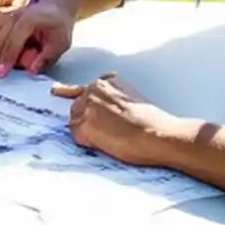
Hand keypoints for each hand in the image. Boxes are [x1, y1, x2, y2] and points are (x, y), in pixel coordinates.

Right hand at [0, 0, 74, 77]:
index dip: (7, 59)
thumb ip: (47, 58)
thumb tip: (31, 71)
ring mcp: (9, 13)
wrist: (58, 7)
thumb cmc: (60, 26)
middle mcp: (16, 14)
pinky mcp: (5, 15)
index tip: (0, 74)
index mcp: (30, 20)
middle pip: (0, 37)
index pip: (14, 42)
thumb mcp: (60, 44)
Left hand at [51, 73, 173, 166]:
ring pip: (74, 121)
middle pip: (77, 107)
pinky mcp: (84, 124)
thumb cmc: (151, 121)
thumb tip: (105, 109)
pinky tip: (106, 143)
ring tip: (111, 137)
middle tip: (109, 131)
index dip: (89, 105)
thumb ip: (114, 97)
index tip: (67, 97)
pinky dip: (88, 143)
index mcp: (107, 81)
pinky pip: (77, 137)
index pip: (85, 91)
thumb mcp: (132, 98)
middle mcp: (94, 88)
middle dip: (87, 120)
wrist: (157, 133)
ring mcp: (87, 106)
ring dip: (86, 132)